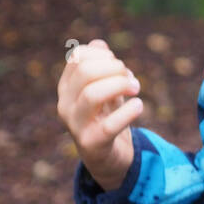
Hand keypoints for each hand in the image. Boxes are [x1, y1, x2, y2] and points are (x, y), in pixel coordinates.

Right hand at [56, 39, 142, 189]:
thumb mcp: (105, 88)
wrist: (108, 158)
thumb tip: (99, 44)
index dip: (104, 55)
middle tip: (131, 79)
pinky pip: (110, 124)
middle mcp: (65, 105)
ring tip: (136, 88)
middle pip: (85, 72)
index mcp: (66, 88)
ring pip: (92, 94)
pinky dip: (129, 111)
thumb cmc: (106, 117)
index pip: (78, 57)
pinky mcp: (92, 144)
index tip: (120, 66)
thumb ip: (102, 66)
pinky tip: (138, 105)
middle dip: (114, 68)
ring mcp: (76, 125)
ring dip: (120, 85)